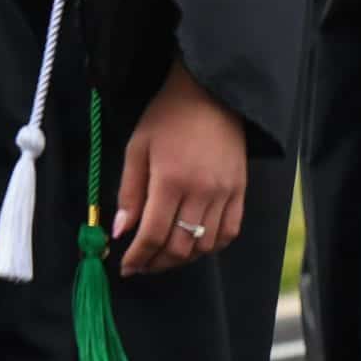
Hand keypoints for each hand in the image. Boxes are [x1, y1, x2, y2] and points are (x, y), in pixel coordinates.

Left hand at [114, 62, 246, 274]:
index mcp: (170, 179)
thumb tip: (120, 232)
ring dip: (182, 259)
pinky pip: (229, 232)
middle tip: (142, 264)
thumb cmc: (167, 117)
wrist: (211, 93)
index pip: (153, 235)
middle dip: (156, 263)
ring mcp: (224, 192)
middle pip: (179, 247)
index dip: (137, 257)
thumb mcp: (137, 148)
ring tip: (165, 255)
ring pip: (204, 245)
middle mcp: (201, 190)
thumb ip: (129, 192)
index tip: (126, 267)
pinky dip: (211, 246)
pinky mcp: (240, 190)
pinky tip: (195, 243)